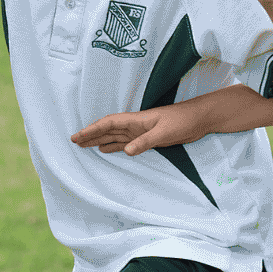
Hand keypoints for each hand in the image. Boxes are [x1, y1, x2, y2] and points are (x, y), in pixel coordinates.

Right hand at [71, 100, 208, 156]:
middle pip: (107, 130)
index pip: (108, 124)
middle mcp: (135, 125)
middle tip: (74, 142)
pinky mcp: (147, 139)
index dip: (92, 129)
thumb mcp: (164, 132)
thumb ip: (145, 142)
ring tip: (84, 146)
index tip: (77, 136)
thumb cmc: (182, 121)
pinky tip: (105, 150)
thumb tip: (126, 151)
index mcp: (136, 120)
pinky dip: (113, 146)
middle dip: (90, 135)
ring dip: (99, 141)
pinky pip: (125, 143)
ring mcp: (140, 132)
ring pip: (114, 137)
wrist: (198, 119)